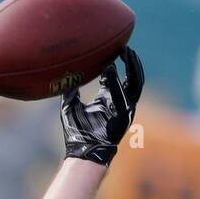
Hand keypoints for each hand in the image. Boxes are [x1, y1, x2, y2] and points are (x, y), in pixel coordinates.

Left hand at [60, 47, 143, 166]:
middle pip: (131, 78)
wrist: (81, 152)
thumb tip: (63, 73)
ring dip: (134, 68)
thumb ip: (70, 90)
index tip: (111, 48)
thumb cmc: (76, 133)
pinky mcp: (125, 117)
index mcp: (107, 100)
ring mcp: (124, 110)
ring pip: (136, 85)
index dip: (115, 62)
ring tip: (129, 53)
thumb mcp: (70, 106)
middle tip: (126, 46)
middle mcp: (118, 103)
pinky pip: (126, 97)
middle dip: (131, 62)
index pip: (115, 77)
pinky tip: (113, 70)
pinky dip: (119, 83)